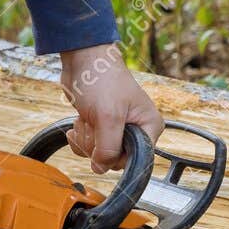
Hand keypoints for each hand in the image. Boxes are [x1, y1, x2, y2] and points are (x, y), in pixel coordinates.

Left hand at [60, 43, 164, 172]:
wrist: (82, 60)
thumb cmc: (102, 79)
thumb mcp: (108, 117)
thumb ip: (108, 148)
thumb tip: (100, 169)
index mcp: (149, 127)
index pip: (136, 160)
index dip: (117, 156)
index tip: (105, 139)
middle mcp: (137, 130)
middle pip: (115, 159)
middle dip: (97, 144)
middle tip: (94, 122)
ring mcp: (118, 130)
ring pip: (100, 155)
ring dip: (87, 139)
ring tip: (86, 118)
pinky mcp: (101, 128)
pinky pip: (89, 148)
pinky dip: (80, 138)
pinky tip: (78, 122)